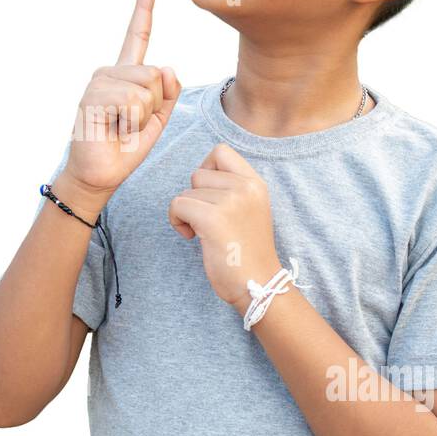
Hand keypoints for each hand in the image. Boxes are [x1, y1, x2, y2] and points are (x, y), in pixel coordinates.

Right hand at [63, 0, 181, 193]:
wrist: (99, 175)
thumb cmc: (124, 148)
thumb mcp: (157, 120)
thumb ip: (168, 94)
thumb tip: (169, 68)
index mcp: (125, 74)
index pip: (137, 36)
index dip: (143, 8)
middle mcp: (110, 72)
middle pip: (157, 74)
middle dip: (154, 106)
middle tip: (130, 124)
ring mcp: (99, 82)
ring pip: (146, 89)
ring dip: (142, 117)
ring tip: (120, 127)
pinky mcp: (93, 95)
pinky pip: (133, 101)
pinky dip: (131, 122)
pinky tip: (112, 129)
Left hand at [168, 143, 282, 310]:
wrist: (259, 284)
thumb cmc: (247, 252)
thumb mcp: (249, 209)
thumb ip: (232, 188)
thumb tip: (199, 176)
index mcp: (255, 183)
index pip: (220, 151)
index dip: (206, 169)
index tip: (209, 195)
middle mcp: (246, 187)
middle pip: (198, 173)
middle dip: (195, 196)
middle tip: (207, 220)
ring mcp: (231, 201)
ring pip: (186, 191)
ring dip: (186, 212)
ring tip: (203, 231)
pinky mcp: (213, 219)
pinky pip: (178, 205)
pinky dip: (177, 222)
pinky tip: (192, 237)